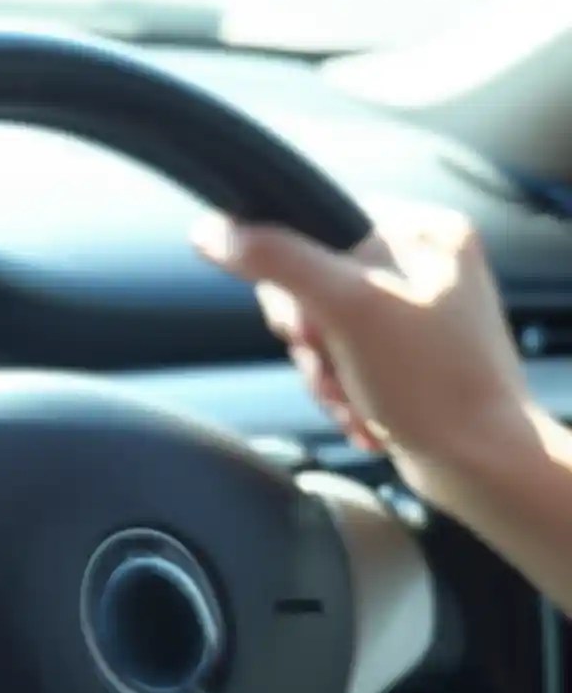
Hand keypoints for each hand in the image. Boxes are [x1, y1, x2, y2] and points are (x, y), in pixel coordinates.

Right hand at [191, 202, 529, 500]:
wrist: (481, 467)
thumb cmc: (435, 387)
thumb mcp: (345, 308)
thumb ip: (276, 260)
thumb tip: (211, 233)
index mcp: (421, 229)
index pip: (316, 225)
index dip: (294, 278)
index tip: (307, 320)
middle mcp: (423, 262)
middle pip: (313, 282)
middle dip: (310, 338)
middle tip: (329, 360)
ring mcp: (415, 311)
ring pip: (322, 326)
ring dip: (322, 370)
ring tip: (349, 396)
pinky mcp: (407, 353)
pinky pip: (343, 355)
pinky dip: (340, 386)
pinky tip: (359, 409)